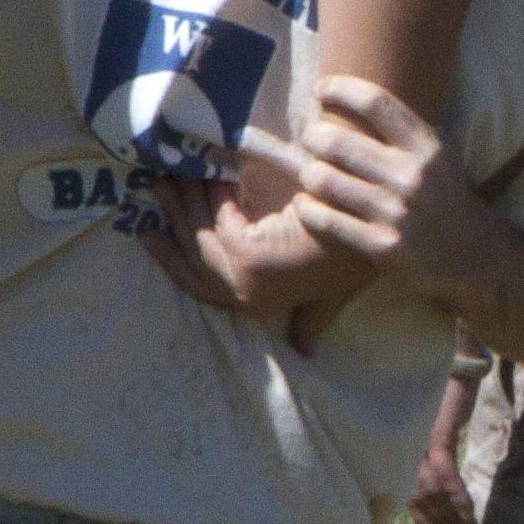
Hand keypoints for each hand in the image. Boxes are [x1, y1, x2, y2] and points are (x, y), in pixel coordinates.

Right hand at [129, 168, 356, 348]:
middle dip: (170, 225)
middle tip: (152, 189)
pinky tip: (202, 171)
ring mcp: (247, 279)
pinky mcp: (250, 258)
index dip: (173, 259)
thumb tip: (305, 352)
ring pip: (200, 238)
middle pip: (193, 262)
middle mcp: (248, 296)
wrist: (374, 227)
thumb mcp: (331, 294)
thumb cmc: (359, 256)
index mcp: (261, 304)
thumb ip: (311, 320)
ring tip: (169, 173)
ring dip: (183, 202)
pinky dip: (207, 196)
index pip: (202, 285)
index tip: (148, 231)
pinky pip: (216, 222)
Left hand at [282, 79, 493, 291]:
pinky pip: (325, 220)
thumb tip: (347, 99)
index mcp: (427, 148)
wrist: (473, 255)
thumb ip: (401, 131)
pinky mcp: (382, 246)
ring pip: (323, 180)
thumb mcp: (436, 156)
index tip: (321, 90)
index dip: (340, 89)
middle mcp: (411, 177)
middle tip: (310, 139)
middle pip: (337, 142)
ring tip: (310, 173)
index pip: (375, 103)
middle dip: (313, 137)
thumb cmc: (444, 197)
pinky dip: (307, 208)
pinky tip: (305, 203)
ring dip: (308, 174)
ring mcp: (396, 213)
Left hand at [410, 372, 483, 523]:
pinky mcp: (437, 436)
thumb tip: (437, 484)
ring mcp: (418, 444)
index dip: (420, 516)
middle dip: (442, 523)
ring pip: (433, 491)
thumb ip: (430, 454)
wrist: (455, 369)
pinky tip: (469, 513)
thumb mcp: (435, 428)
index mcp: (403, 450)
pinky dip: (458, 496)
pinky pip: (446, 475)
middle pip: (421, 497)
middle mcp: (405, 450)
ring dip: (453, 517)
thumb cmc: (445, 396)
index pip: (408, 491)